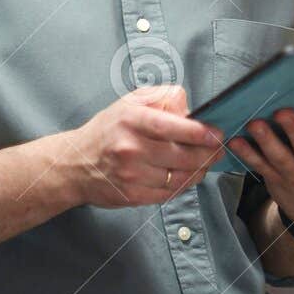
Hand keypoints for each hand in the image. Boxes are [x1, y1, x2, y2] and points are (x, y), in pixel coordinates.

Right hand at [69, 84, 223, 207]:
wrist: (75, 165)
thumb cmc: (108, 130)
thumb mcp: (130, 102)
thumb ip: (163, 98)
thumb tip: (190, 110)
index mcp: (131, 120)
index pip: (172, 127)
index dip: (200, 133)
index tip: (217, 134)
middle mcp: (130, 148)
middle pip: (182, 156)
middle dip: (208, 154)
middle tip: (218, 150)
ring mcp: (131, 175)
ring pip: (179, 177)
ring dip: (199, 171)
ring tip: (206, 162)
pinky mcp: (132, 196)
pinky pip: (169, 193)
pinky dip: (184, 185)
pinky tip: (189, 176)